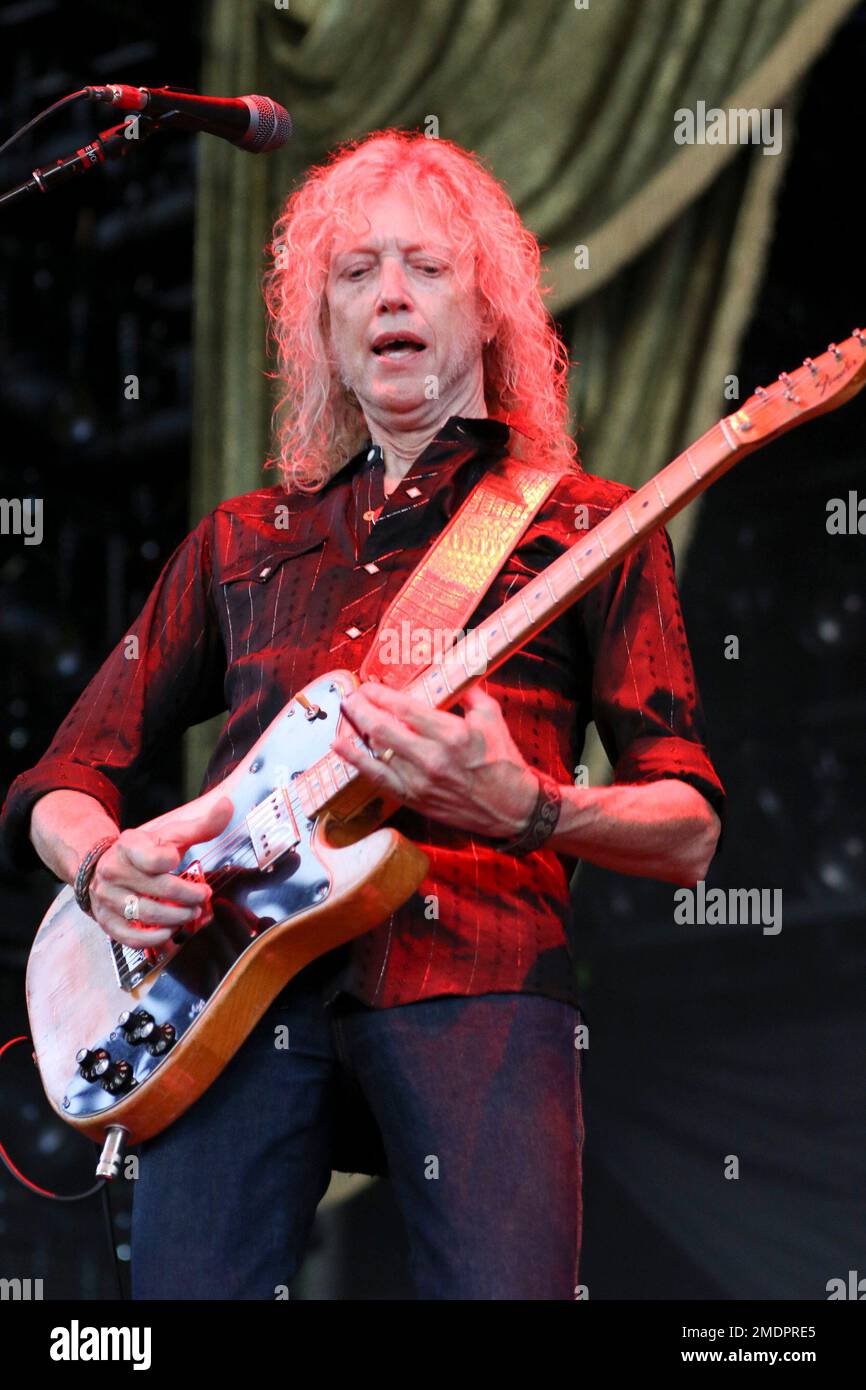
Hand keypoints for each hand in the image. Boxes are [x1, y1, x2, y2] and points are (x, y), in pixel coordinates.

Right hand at [88, 797, 233, 947]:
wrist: (101, 865)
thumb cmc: (143, 851)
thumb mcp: (169, 834)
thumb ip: (200, 825)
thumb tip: (227, 806)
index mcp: (129, 846)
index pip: (154, 858)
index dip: (172, 862)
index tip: (180, 862)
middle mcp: (114, 871)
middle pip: (159, 889)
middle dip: (189, 896)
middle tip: (203, 896)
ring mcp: (108, 898)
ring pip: (147, 914)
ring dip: (177, 916)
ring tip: (192, 912)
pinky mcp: (107, 921)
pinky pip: (131, 936)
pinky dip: (155, 938)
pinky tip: (170, 931)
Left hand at [331, 682, 538, 838]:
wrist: (511, 808)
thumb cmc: (503, 761)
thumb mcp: (492, 717)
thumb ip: (468, 692)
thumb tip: (451, 672)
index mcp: (452, 734)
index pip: (404, 708)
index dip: (381, 694)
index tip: (370, 686)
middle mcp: (432, 758)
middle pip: (382, 728)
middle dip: (361, 708)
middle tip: (352, 696)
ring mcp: (420, 781)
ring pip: (376, 751)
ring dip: (357, 729)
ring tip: (346, 713)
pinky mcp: (414, 799)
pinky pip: (377, 777)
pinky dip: (356, 761)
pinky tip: (341, 746)